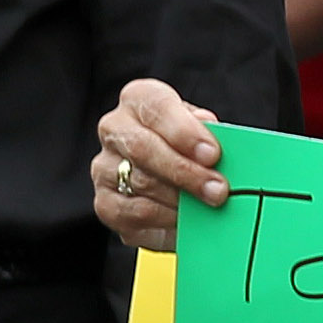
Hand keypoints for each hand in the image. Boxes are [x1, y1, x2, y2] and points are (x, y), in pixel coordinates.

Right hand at [92, 79, 223, 252]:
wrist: (173, 171)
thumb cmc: (191, 143)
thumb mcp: (203, 128)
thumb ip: (209, 131)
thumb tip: (215, 135)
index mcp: (139, 99)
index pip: (155, 108)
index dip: (184, 131)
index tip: (212, 153)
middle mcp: (114, 129)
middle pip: (142, 148)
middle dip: (185, 171)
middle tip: (218, 190)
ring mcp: (104, 168)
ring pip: (139, 185)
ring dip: (179, 201)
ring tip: (209, 209)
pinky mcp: (105, 203)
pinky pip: (133, 216)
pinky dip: (164, 222)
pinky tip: (187, 223)